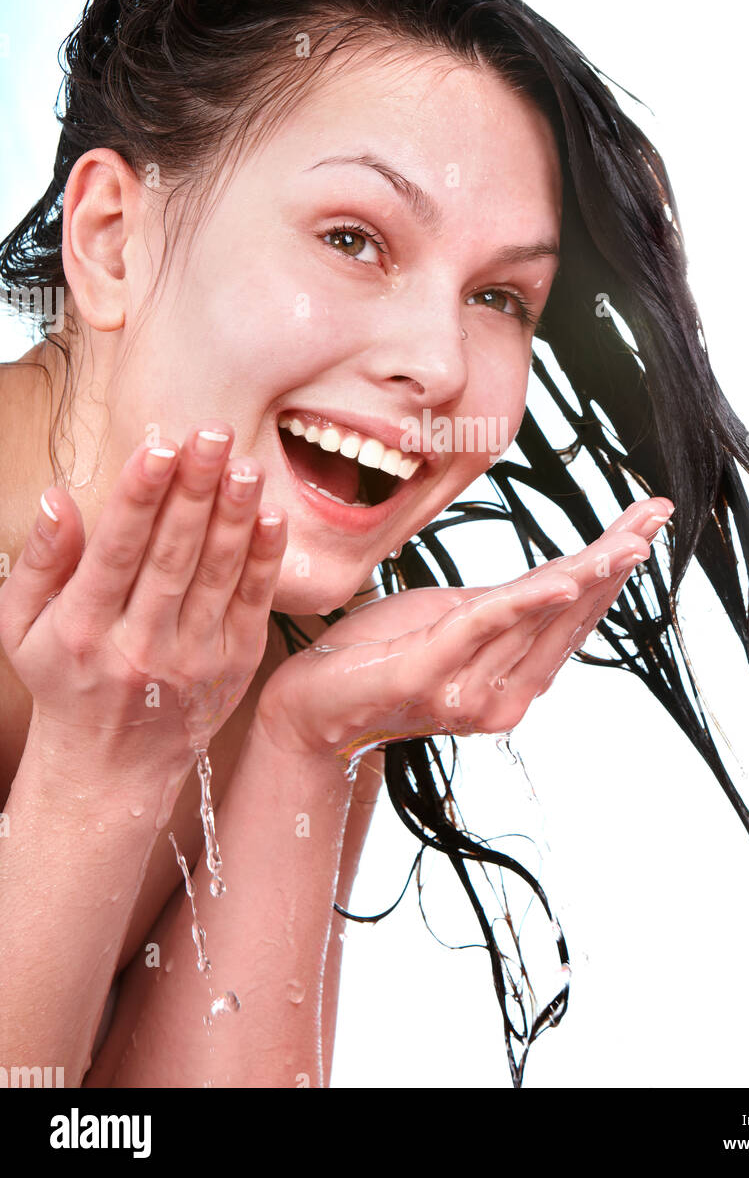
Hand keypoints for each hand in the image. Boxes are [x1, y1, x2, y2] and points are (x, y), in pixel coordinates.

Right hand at [0, 422, 286, 763]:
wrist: (111, 768)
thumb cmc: (64, 681)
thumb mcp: (23, 627)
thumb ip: (39, 561)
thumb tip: (56, 498)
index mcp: (81, 630)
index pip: (115, 552)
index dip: (139, 498)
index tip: (159, 447)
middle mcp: (139, 646)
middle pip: (172, 556)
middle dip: (195, 490)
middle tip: (214, 433)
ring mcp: (191, 660)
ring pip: (216, 576)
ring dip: (235, 516)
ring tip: (247, 464)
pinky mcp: (233, 667)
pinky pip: (252, 604)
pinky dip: (264, 560)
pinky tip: (271, 516)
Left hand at [256, 497, 672, 763]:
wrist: (308, 710)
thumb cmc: (380, 655)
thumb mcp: (452, 620)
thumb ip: (504, 610)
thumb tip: (554, 580)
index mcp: (512, 681)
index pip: (574, 615)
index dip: (614, 568)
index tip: (650, 520)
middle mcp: (502, 695)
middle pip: (570, 616)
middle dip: (616, 562)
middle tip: (656, 517)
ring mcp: (468, 691)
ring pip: (540, 618)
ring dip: (588, 574)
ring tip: (628, 538)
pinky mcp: (429, 674)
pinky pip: (485, 628)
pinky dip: (528, 603)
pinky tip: (564, 581)